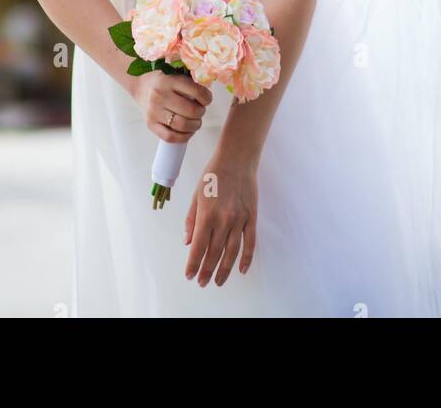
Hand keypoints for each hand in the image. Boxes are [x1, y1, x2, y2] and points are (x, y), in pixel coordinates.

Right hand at [131, 69, 212, 143]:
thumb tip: (209, 94)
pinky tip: (187, 131)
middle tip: (200, 111)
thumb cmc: (164, 80)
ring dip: (195, 126)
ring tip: (195, 121)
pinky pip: (170, 137)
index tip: (207, 99)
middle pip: (191, 111)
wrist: (140, 86)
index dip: (207, 98)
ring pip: (182, 125)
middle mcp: (160, 95)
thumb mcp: (175, 73)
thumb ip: (191, 81)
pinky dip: (184, 137)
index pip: (196, 91)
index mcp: (169, 80)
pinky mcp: (150, 124)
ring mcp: (154, 111)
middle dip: (201, 113)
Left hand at [184, 149, 257, 287]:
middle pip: (214, 253)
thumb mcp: (196, 195)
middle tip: (202, 282)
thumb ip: (191, 220)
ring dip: (224, 270)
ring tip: (218, 282)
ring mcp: (239, 220)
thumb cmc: (213, 174)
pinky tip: (242, 270)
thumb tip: (188, 242)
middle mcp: (223, 220)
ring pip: (232, 253)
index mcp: (206, 215)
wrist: (237, 158)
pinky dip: (247, 258)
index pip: (198, 247)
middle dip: (206, 271)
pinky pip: (250, 243)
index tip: (189, 275)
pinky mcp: (251, 217)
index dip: (193, 264)